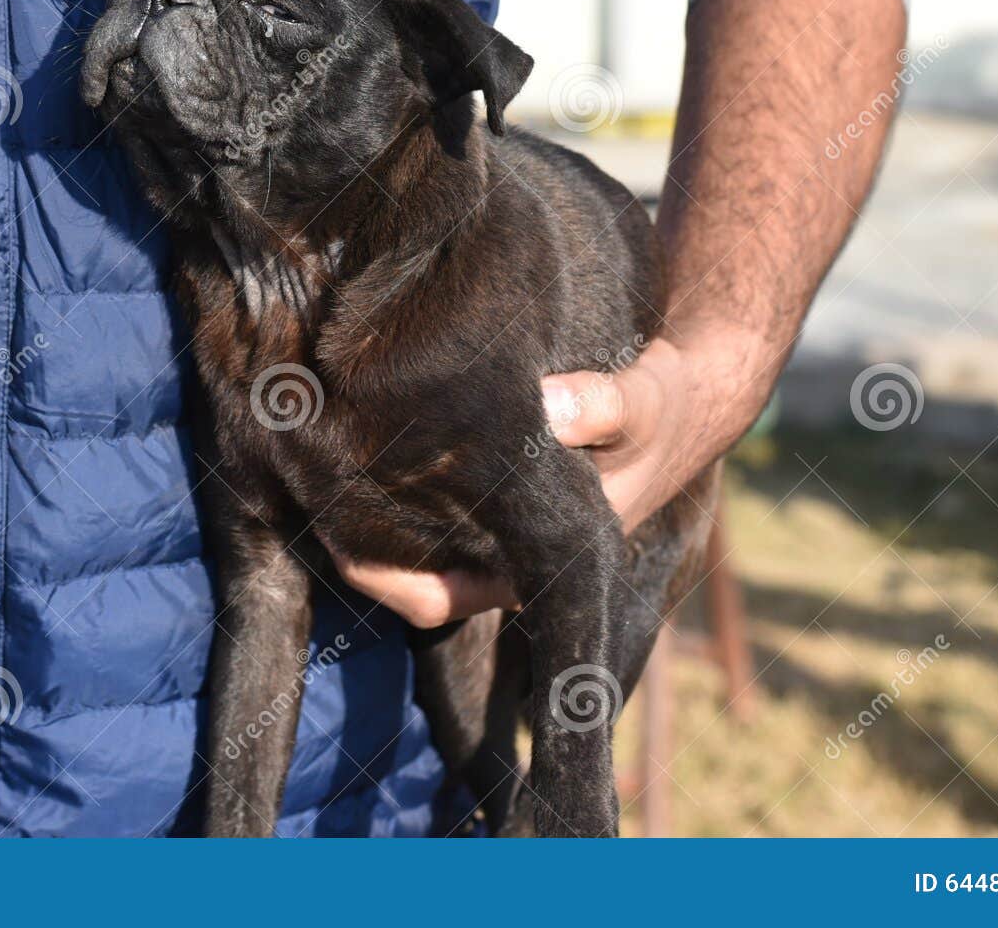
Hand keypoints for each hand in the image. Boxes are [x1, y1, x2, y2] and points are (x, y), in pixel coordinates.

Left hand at [331, 329, 776, 627]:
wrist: (691, 401)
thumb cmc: (663, 411)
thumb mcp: (640, 402)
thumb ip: (600, 407)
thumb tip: (545, 408)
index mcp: (543, 565)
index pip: (440, 597)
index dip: (382, 578)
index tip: (336, 536)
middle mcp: (515, 558)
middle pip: (412, 573)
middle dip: (361, 540)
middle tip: (306, 485)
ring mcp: (505, 530)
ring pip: (415, 539)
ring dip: (374, 510)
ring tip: (322, 457)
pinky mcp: (499, 492)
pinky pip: (430, 502)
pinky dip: (398, 481)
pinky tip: (365, 434)